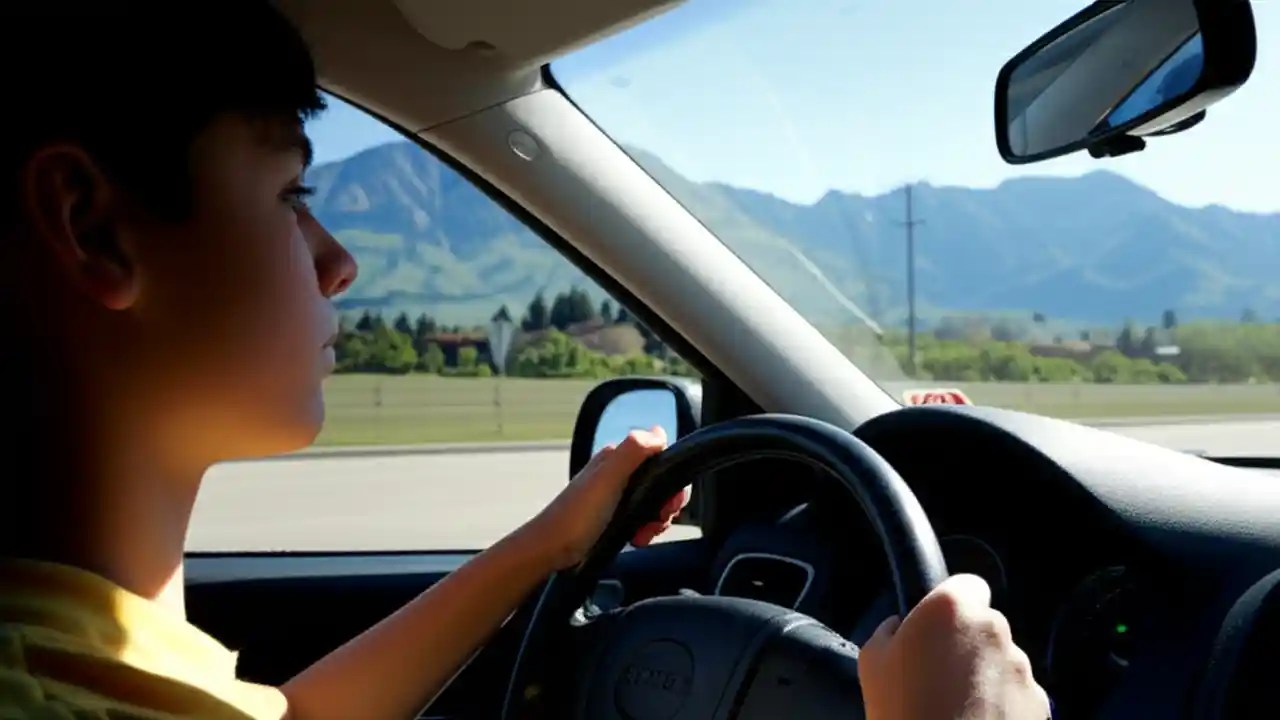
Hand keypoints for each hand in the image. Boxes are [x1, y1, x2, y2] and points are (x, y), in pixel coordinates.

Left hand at [523, 426, 690, 569]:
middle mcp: (617, 472)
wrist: (551, 549)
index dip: (672, 480)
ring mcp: (616, 495)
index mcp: (617, 458)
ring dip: (657, 522)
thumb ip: (633, 451)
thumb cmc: (576, 516)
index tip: (668, 502)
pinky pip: (643, 519)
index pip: (661, 457)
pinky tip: (637, 539)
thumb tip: (659, 432)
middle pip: (661, 483)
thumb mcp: (608, 479)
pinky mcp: (614, 516)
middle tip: (657, 521)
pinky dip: (646, 530)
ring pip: (655, 503)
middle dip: (667, 505)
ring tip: (643, 534)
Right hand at [858, 574, 1050, 719]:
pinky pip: (1018, 693)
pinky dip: (1003, 703)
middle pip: (986, 625)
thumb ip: (891, 630)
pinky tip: (976, 719)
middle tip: (940, 672)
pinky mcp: (1039, 702)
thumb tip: (901, 627)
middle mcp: (993, 629)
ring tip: (958, 703)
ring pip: (1003, 660)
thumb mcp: (872, 661)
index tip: (938, 628)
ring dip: (986, 674)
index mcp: (952, 608)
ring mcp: (1021, 667)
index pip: (967, 584)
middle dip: (969, 642)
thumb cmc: (900, 710)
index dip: (953, 606)